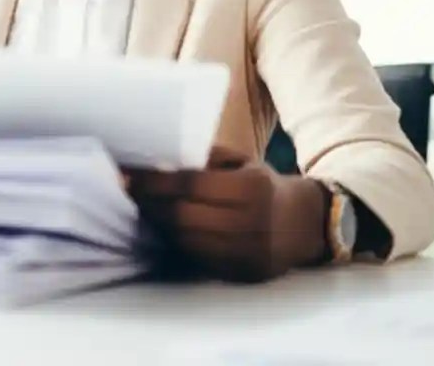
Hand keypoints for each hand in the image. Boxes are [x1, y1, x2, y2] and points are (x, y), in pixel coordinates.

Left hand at [125, 147, 328, 282]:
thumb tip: (157, 162)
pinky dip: (176, 243)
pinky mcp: (242, 273)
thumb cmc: (264, 187)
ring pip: (185, 240)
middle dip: (149, 204)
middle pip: (182, 216)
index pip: (189, 185)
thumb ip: (204, 160)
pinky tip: (164, 229)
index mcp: (250, 188)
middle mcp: (250, 223)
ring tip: (143, 208)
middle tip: (127, 193)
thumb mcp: (243, 163)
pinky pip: (197, 258)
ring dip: (158, 225)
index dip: (153, 182)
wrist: (307, 225)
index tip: (127, 175)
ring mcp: (246, 253)